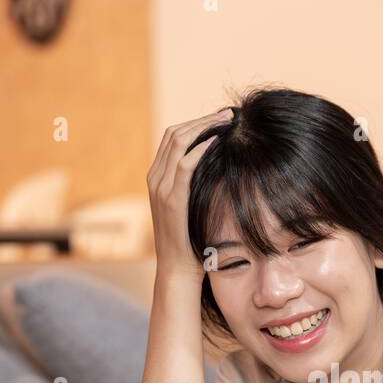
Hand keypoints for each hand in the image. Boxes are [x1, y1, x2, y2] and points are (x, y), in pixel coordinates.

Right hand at [146, 109, 232, 283]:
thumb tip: (220, 169)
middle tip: (227, 114)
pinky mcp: (171, 200)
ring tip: (226, 121)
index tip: (220, 118)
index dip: (196, 123)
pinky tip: (218, 141)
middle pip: (175, 133)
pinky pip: (184, 165)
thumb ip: (197, 186)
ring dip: (204, 127)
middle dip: (202, 120)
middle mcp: (155, 178)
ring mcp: (160, 188)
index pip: (173, 137)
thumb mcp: (192, 207)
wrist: (178, 269)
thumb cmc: (191, 241)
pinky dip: (201, 148)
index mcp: (158, 178)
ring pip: (178, 142)